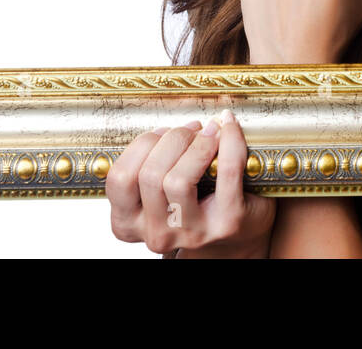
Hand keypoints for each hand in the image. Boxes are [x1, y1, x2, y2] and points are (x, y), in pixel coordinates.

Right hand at [105, 110, 276, 257]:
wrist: (242, 229)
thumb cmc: (197, 198)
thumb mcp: (159, 185)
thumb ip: (153, 160)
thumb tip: (169, 130)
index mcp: (129, 223)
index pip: (119, 178)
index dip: (142, 144)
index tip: (163, 132)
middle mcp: (156, 234)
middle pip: (149, 175)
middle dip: (173, 138)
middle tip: (191, 130)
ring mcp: (191, 233)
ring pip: (178, 179)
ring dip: (197, 142)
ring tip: (209, 132)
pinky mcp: (226, 223)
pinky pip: (225, 170)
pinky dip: (230, 140)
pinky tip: (229, 127)